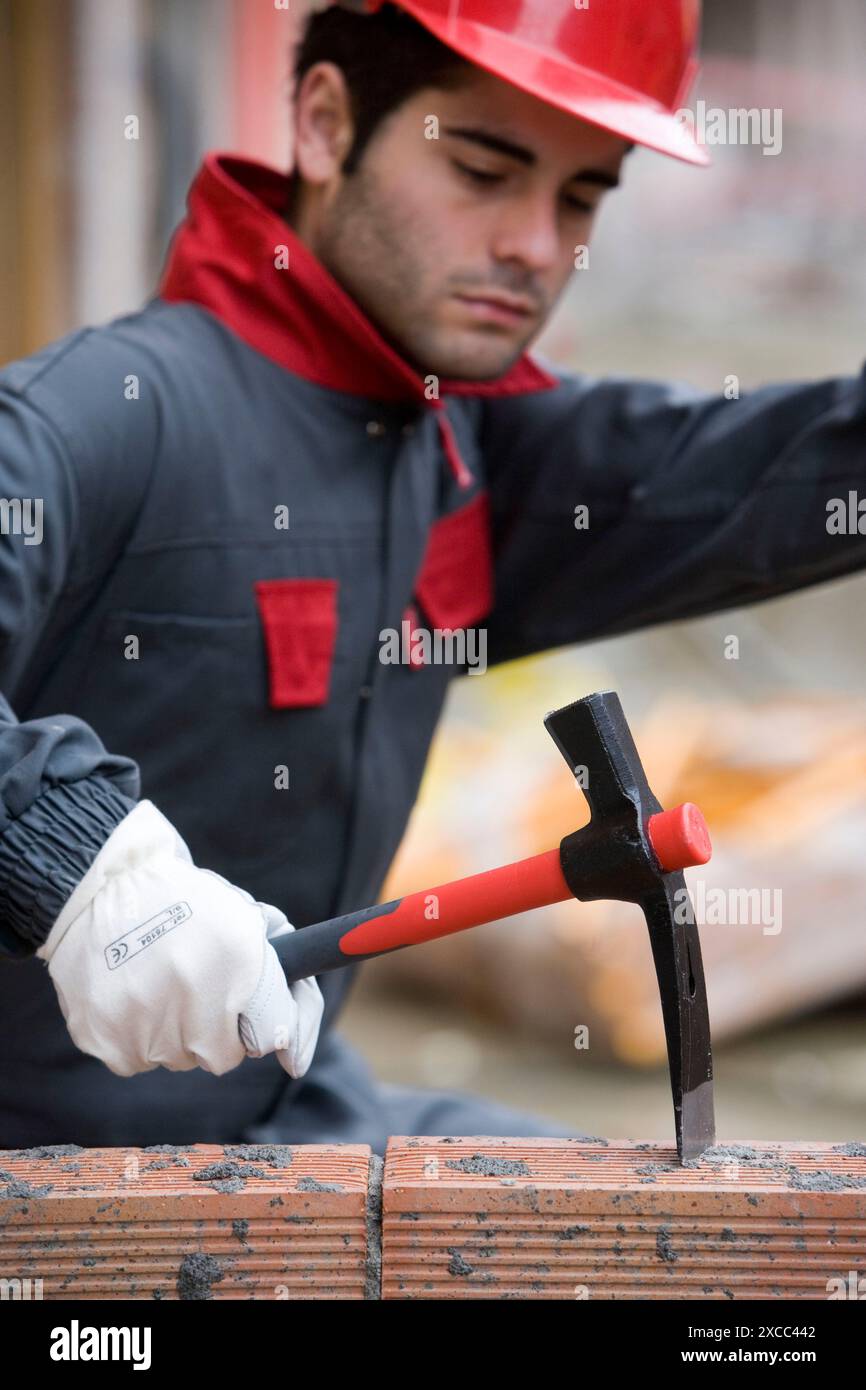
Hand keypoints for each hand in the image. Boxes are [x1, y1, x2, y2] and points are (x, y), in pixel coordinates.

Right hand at [36, 800, 323, 1077]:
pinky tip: (130, 993)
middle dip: (219, 1029)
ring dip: (174, 1032)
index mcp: (239, 961)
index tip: (261, 1019)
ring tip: (157, 981)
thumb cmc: (184, 902)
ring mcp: (146, 1023)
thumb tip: (295, 1058)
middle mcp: (195, 997)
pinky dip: (134, 1036)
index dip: (269, 1024)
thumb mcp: (245, 917)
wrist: (103, 886)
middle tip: (197, 987)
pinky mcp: (104, 1037)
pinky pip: (134, 1059)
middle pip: (223, 1055)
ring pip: (177, 1058)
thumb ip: (281, 977)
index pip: (272, 1036)